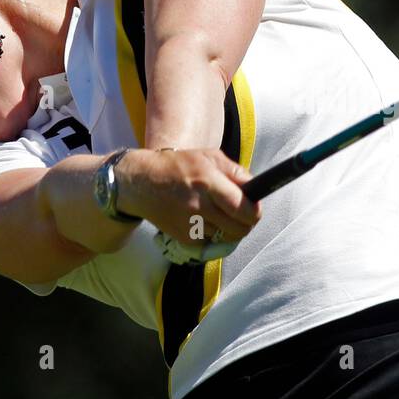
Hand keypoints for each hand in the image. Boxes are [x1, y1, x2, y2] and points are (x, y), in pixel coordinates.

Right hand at [115, 148, 261, 250]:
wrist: (141, 183)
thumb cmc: (179, 166)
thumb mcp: (209, 157)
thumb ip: (236, 173)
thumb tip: (257, 189)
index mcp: (208, 182)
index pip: (243, 208)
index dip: (255, 213)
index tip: (255, 209)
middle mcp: (199, 205)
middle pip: (239, 229)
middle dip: (246, 223)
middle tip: (243, 215)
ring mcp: (190, 224)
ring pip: (226, 237)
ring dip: (229, 229)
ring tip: (218, 213)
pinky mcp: (184, 237)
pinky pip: (211, 241)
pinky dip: (213, 233)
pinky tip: (203, 219)